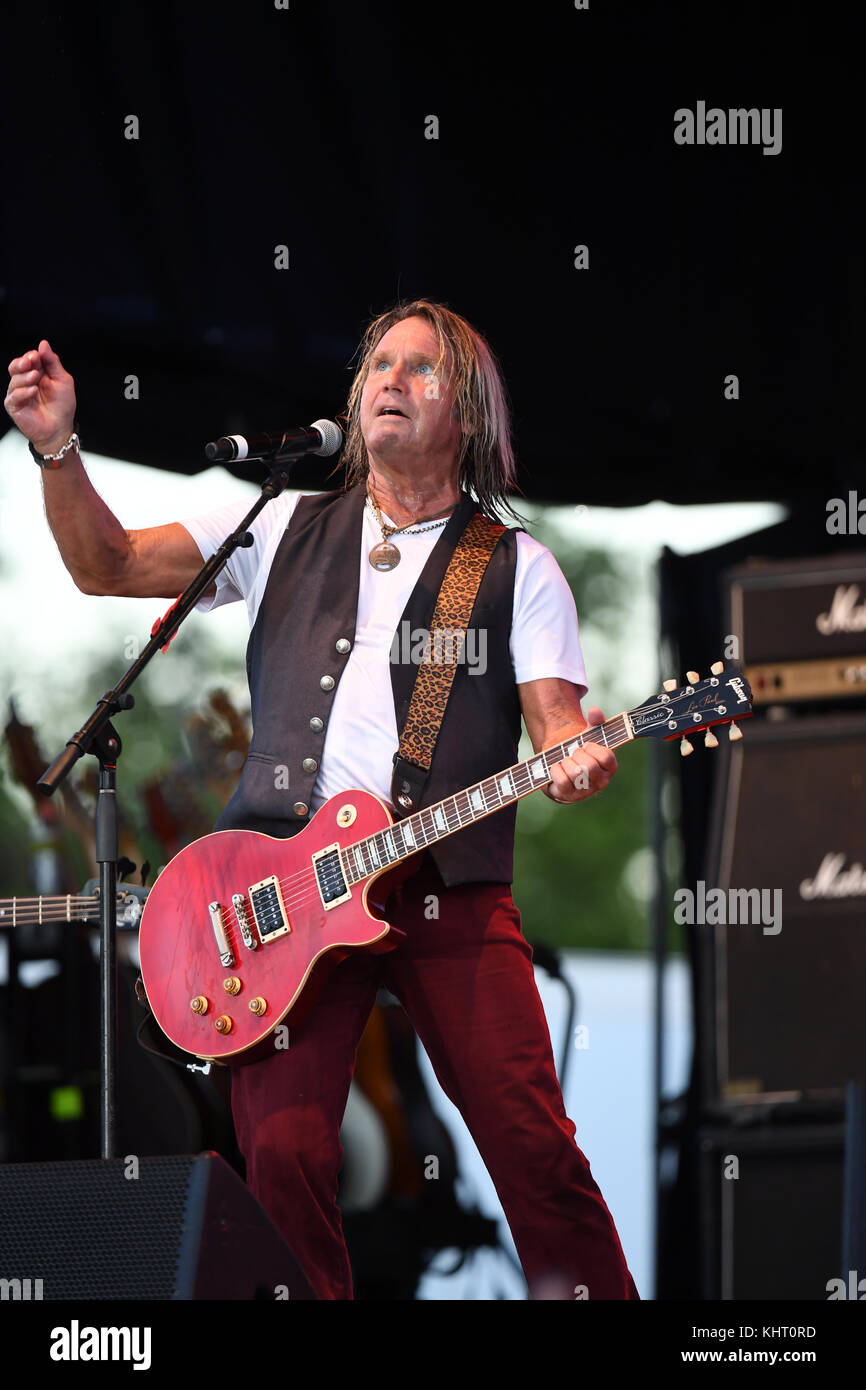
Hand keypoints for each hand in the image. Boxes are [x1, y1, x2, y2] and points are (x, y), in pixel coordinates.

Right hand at [5, 340, 76, 454]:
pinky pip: (13, 396)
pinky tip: (33, 391)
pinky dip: (23, 392)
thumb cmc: (62, 406)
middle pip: (15, 367)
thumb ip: (52, 362)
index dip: (30, 356)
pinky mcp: (14, 407)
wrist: (61, 429)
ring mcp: (18, 394)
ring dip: (25, 377)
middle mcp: (24, 382)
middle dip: (22, 362)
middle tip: (31, 361)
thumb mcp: (62, 380)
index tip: (36, 355)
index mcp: (35, 373)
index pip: (27, 360)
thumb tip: (43, 343)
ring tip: (36, 378)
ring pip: (14, 380)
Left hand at [544, 706, 616, 803]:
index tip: (586, 744)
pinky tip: (556, 767)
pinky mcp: (568, 796)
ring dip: (566, 762)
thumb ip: (595, 721)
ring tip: (564, 759)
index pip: (607, 758)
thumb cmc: (579, 749)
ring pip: (576, 774)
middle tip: (573, 751)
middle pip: (590, 766)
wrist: (560, 763)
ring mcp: (585, 791)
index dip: (594, 748)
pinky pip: (563, 783)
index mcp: (610, 767)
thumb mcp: (589, 734)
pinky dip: (556, 771)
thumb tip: (595, 710)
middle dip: (577, 754)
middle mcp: (601, 781)